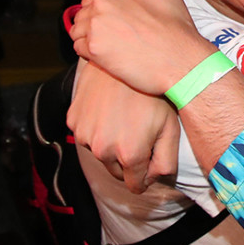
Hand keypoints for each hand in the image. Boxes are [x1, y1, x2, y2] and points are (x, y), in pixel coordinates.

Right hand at [68, 58, 181, 192]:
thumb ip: (166, 162)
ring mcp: (85, 134)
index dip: (145, 177)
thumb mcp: (170, 127)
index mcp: (129, 154)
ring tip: (125, 119)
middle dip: (128, 161)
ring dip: (110, 145)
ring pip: (100, 153)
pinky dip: (96, 129)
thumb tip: (156, 179)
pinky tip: (110, 111)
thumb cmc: (153, 92)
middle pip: (116, 171)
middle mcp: (103, 149)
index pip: (135, 185)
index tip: (149, 163)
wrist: (125, 59)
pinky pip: (85, 134)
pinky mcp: (73, 119)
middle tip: (140, 136)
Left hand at [70, 0, 211, 95]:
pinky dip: (88, 51)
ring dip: (88, 35)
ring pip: (78, 28)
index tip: (114, 19)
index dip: (105, 7)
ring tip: (107, 46)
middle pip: (85, 10)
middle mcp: (102, 3)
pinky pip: (79, 47)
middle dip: (94, 20)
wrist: (180, 61)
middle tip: (111, 35)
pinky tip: (105, 55)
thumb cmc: (176, 29)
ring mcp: (96, 26)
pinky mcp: (93, 49)